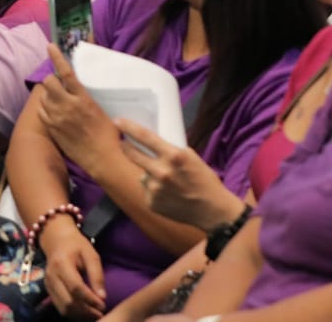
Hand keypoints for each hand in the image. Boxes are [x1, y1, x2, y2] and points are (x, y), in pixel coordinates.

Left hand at [37, 45, 116, 170]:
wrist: (103, 158)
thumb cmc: (109, 135)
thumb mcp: (101, 110)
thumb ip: (86, 98)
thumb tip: (78, 90)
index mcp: (83, 98)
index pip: (67, 73)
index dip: (57, 57)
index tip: (50, 46)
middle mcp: (68, 106)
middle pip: (49, 82)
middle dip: (51, 81)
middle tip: (57, 86)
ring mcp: (58, 118)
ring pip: (43, 97)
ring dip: (48, 96)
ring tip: (58, 102)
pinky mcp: (52, 129)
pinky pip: (41, 113)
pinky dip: (45, 110)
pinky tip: (52, 113)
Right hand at [40, 219, 106, 319]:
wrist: (56, 239)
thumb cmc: (76, 245)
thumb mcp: (91, 254)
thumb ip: (97, 275)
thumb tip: (102, 297)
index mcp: (62, 264)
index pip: (76, 288)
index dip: (90, 299)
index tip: (103, 304)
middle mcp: (52, 276)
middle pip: (68, 302)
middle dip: (86, 311)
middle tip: (100, 313)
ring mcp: (48, 284)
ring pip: (63, 308)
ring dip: (79, 315)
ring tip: (94, 315)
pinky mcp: (48, 289)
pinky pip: (60, 307)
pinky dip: (73, 313)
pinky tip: (84, 312)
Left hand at [117, 119, 245, 231]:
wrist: (213, 211)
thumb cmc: (204, 181)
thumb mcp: (191, 157)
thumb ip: (170, 150)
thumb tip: (150, 142)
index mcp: (174, 156)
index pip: (145, 137)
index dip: (129, 128)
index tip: (118, 121)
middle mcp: (161, 172)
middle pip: (133, 154)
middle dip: (126, 146)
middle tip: (124, 143)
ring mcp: (155, 189)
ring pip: (142, 174)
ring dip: (149, 174)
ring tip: (168, 183)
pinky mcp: (151, 202)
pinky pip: (146, 189)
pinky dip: (153, 190)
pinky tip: (168, 195)